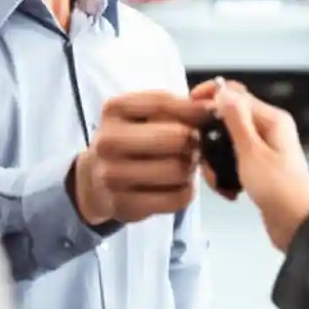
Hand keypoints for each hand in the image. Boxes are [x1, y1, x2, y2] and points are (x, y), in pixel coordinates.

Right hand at [73, 90, 213, 225]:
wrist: (94, 179)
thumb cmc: (130, 140)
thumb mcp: (143, 114)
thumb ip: (177, 107)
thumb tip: (214, 107)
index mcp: (114, 109)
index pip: (164, 103)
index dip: (195, 110)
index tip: (210, 114)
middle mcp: (108, 141)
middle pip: (176, 138)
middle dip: (193, 142)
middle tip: (194, 146)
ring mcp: (112, 176)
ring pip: (178, 170)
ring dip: (190, 169)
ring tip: (184, 165)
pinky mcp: (124, 205)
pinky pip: (176, 198)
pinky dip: (185, 191)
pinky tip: (176, 185)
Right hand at [191, 79, 308, 250]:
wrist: (297, 224)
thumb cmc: (278, 187)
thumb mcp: (251, 151)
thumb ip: (235, 120)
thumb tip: (222, 90)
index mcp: (271, 119)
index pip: (237, 94)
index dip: (212, 95)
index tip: (190, 104)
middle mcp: (269, 130)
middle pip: (229, 119)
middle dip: (211, 137)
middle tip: (200, 155)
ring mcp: (264, 150)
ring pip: (228, 144)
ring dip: (216, 161)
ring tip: (215, 180)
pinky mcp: (259, 168)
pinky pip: (234, 162)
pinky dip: (226, 174)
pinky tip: (227, 190)